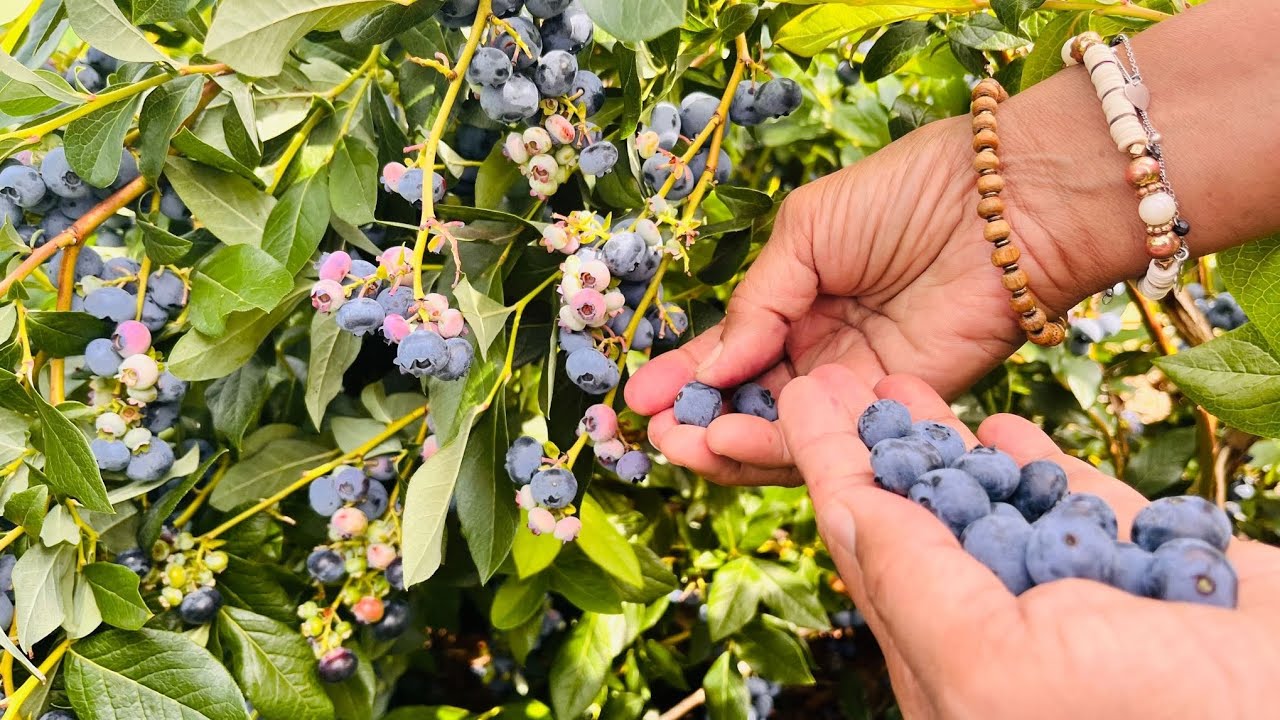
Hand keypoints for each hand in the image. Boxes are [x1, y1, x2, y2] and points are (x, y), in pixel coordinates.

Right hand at [626, 115, 1079, 485]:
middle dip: (696, 420)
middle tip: (651, 433)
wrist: (1003, 203)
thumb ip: (758, 303)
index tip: (639, 400)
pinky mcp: (897, 411)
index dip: (685, 378)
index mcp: (798, 305)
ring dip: (724, 442)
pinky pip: (828, 438)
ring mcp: (858, 386)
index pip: (730, 354)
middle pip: (749, 404)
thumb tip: (711, 371)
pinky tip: (726, 439)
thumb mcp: (805, 234)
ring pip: (782, 432)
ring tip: (676, 445)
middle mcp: (823, 354)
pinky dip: (775, 445)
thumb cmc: (905, 196)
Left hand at [780, 367, 1279, 718]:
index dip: (828, 469)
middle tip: (829, 376)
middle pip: (918, 524)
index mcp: (952, 675)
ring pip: (990, 508)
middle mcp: (1003, 643)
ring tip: (895, 381)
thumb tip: (849, 511)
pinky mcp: (1149, 577)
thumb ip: (913, 585)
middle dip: (871, 448)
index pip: (871, 553)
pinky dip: (1033, 466)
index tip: (793, 400)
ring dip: (941, 444)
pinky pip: (1074, 511)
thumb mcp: (997, 665)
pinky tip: (996, 430)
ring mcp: (1080, 605)